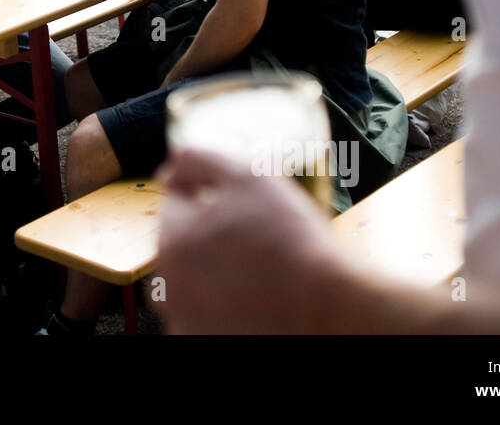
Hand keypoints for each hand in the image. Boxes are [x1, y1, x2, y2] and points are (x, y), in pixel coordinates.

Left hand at [155, 148, 351, 333]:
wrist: (330, 308)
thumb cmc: (293, 243)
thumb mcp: (247, 176)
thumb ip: (197, 161)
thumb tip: (169, 169)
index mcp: (172, 242)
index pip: (177, 201)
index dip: (212, 194)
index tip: (246, 207)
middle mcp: (169, 287)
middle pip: (184, 241)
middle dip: (212, 233)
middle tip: (259, 237)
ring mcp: (186, 319)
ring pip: (196, 277)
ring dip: (219, 268)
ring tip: (263, 269)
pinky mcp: (205, 339)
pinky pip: (210, 309)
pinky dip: (228, 301)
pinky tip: (259, 296)